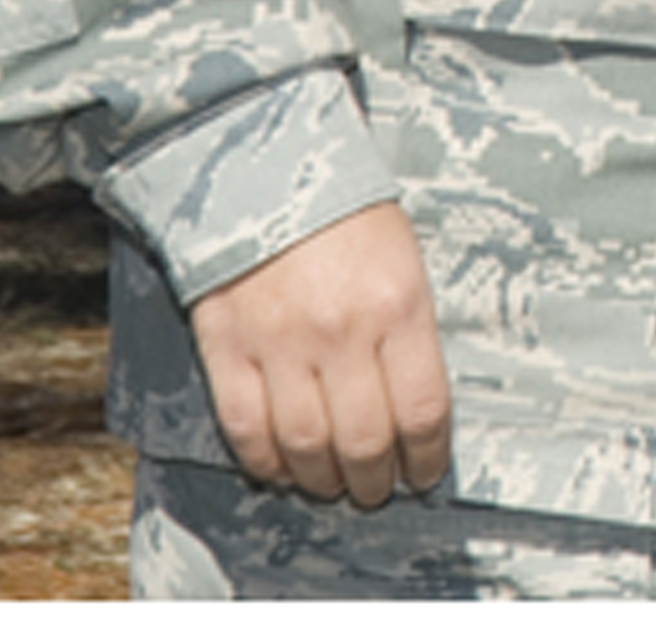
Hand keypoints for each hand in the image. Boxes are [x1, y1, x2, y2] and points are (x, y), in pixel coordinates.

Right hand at [188, 202, 452, 508]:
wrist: (268, 167)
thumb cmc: (348, 211)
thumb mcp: (406, 256)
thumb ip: (409, 329)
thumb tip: (417, 407)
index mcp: (399, 303)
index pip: (422, 410)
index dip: (427, 456)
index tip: (426, 471)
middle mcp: (342, 331)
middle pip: (364, 442)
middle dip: (376, 479)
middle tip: (378, 489)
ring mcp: (281, 344)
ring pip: (306, 449)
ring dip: (324, 481)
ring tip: (334, 484)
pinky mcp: (229, 350)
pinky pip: (247, 431)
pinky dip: (268, 463)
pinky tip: (283, 468)